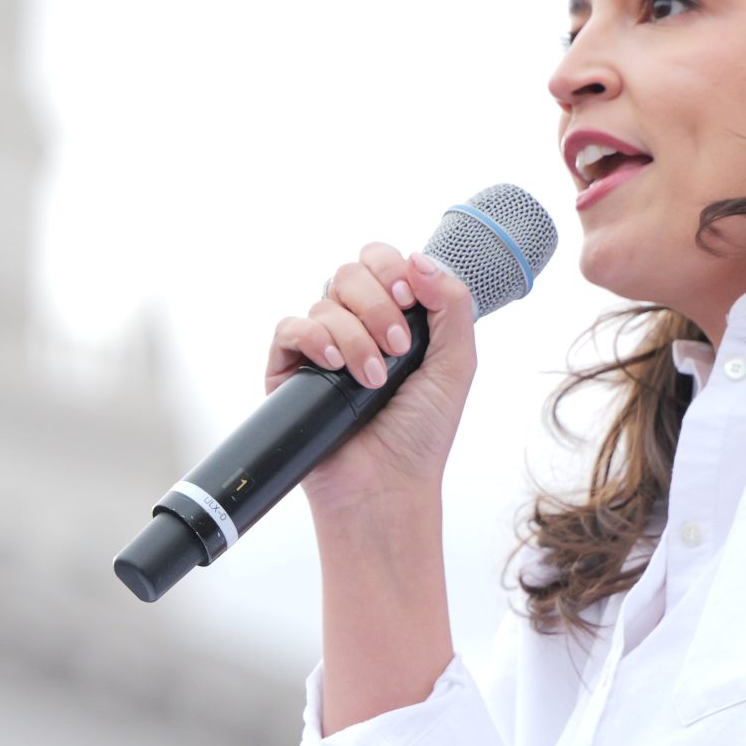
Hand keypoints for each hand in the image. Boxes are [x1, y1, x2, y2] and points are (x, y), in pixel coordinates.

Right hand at [265, 243, 478, 515]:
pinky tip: (333, 364)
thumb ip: (452, 303)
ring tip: (372, 380)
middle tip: (399, 347)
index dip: (392, 269)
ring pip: (324, 302)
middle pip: (350, 273)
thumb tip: (417, 259)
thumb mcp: (457, 363)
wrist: (386, 486)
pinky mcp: (289, 371)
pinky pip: (289, 328)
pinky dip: (313, 338)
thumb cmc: (422, 434)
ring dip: (356, 337)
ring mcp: (320, 346)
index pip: (380, 262)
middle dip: (378, 304)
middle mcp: (355, 326)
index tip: (409, 298)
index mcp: (394, 317)